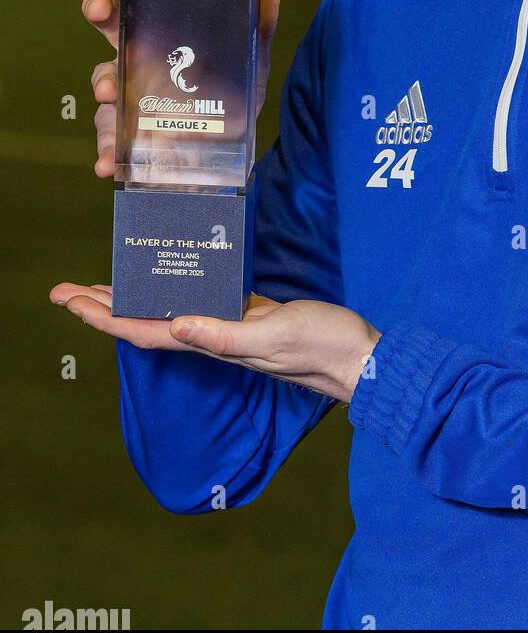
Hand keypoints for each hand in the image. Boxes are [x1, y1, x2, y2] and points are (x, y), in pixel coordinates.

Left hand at [49, 284, 380, 402]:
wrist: (358, 356)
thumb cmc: (321, 346)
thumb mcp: (275, 336)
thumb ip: (228, 334)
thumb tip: (177, 325)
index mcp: (212, 342)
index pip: (142, 331)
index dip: (101, 316)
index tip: (68, 299)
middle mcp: (212, 337)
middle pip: (143, 323)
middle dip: (102, 306)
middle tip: (65, 288)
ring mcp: (229, 326)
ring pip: (165, 312)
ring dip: (131, 300)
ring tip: (103, 283)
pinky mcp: (248, 314)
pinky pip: (197, 301)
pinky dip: (174, 288)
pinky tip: (172, 275)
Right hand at [83, 0, 281, 177]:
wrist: (225, 150)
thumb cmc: (229, 93)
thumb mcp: (249, 60)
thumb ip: (258, 28)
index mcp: (163, 29)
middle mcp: (138, 55)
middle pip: (109, 22)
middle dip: (99, 8)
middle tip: (100, 6)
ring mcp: (125, 92)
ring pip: (104, 77)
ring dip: (103, 81)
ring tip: (110, 92)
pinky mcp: (123, 131)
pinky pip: (109, 141)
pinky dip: (105, 152)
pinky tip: (107, 163)